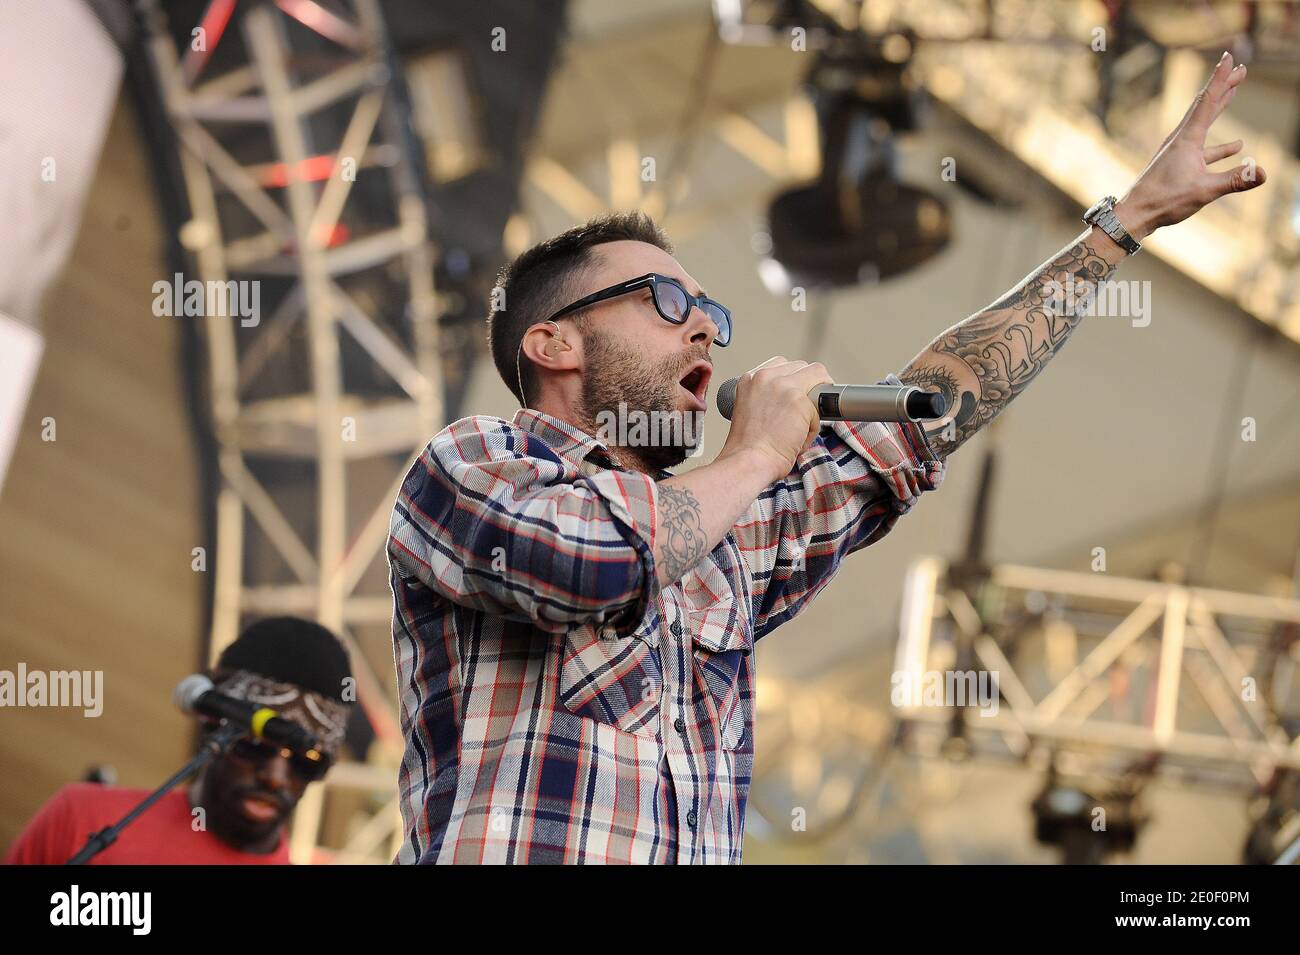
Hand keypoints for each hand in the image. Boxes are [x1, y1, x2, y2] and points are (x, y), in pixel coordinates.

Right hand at [717, 357, 832, 481]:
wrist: (747, 462)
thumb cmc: (747, 448)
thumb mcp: (748, 411)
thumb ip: (766, 398)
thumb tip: (790, 401)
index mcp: (750, 379)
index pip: (782, 365)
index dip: (794, 381)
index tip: (795, 397)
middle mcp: (766, 377)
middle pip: (802, 366)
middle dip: (808, 386)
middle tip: (804, 411)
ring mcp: (784, 386)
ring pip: (818, 376)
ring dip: (815, 400)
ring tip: (801, 424)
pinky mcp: (800, 400)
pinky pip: (819, 410)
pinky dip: (812, 427)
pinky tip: (798, 439)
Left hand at [1118, 51, 1266, 238]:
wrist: (1134, 215)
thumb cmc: (1164, 202)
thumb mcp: (1204, 191)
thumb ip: (1235, 181)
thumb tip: (1263, 174)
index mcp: (1187, 140)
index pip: (1207, 101)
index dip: (1221, 78)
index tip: (1230, 57)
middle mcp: (1181, 140)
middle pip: (1205, 106)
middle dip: (1224, 86)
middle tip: (1241, 69)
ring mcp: (1178, 152)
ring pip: (1203, 124)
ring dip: (1220, 108)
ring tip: (1233, 94)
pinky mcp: (1177, 165)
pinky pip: (1203, 148)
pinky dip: (1220, 145)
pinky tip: (1236, 146)